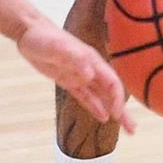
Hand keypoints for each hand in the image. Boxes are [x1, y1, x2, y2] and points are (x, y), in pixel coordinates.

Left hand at [18, 19, 132, 131]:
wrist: (29, 32)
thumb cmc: (43, 37)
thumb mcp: (57, 47)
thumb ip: (74, 58)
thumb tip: (90, 74)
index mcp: (91, 61)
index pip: (111, 82)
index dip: (116, 98)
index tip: (117, 114)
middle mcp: (90, 69)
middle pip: (110, 92)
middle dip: (122, 110)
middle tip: (132, 130)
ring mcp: (80, 76)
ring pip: (101, 96)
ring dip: (112, 111)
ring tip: (125, 127)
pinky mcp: (68, 81)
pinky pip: (85, 96)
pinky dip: (95, 107)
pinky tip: (102, 117)